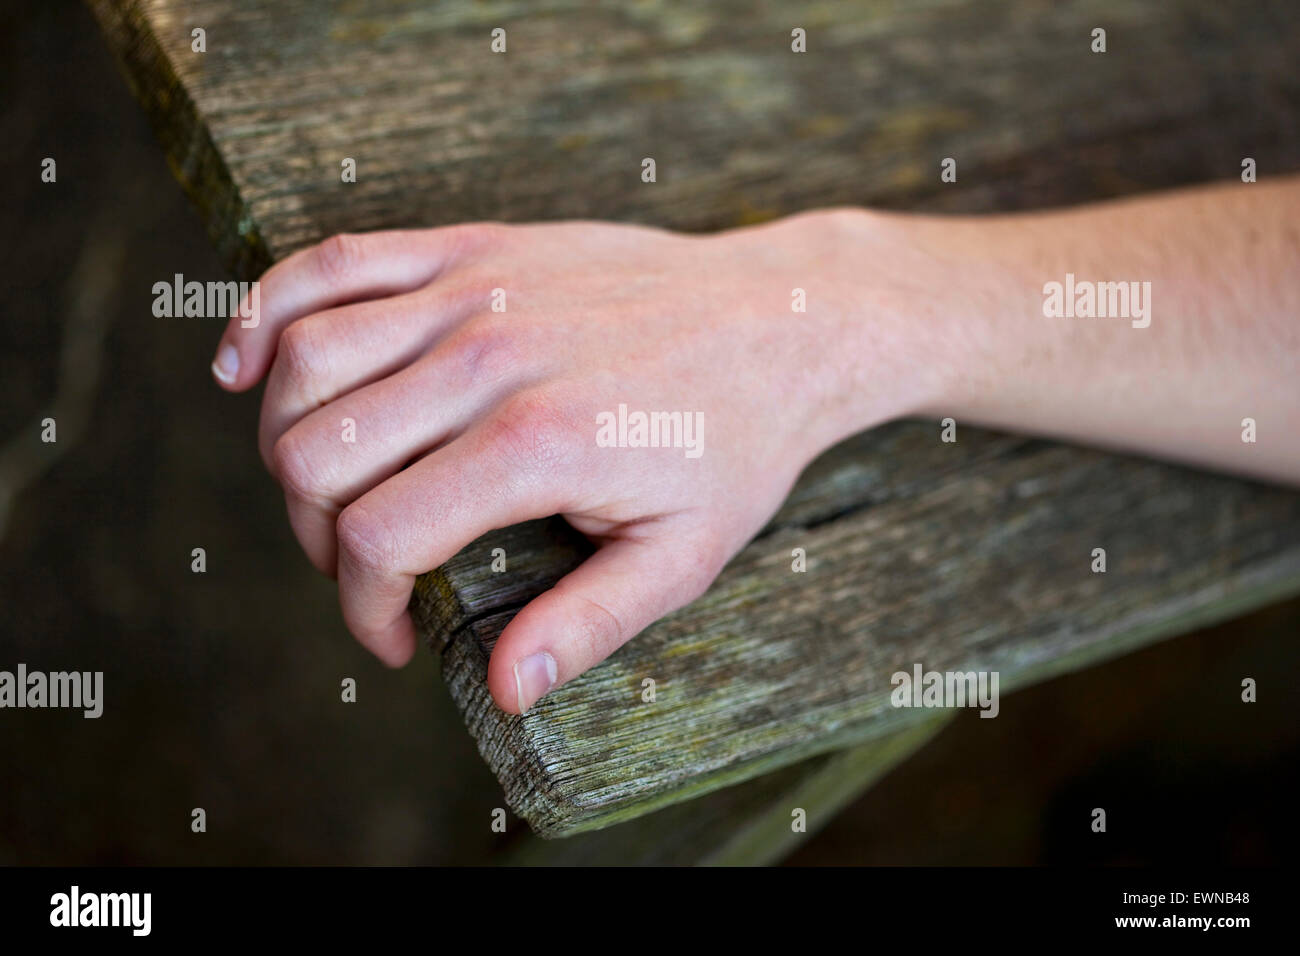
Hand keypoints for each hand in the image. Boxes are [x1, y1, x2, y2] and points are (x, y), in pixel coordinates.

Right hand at [212, 211, 928, 711]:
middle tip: (367, 568)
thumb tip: (504, 688)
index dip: (364, 608)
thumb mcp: (683, 555)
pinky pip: (330, 264)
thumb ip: (588, 623)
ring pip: (305, 364)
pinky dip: (267, 313)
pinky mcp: (468, 247)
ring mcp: (472, 290)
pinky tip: (247, 367)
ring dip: (286, 443)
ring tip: (326, 493)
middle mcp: (489, 356)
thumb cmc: (736, 442)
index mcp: (539, 444)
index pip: (383, 536)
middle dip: (318, 536)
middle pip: (319, 453)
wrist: (779, 320)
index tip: (396, 638)